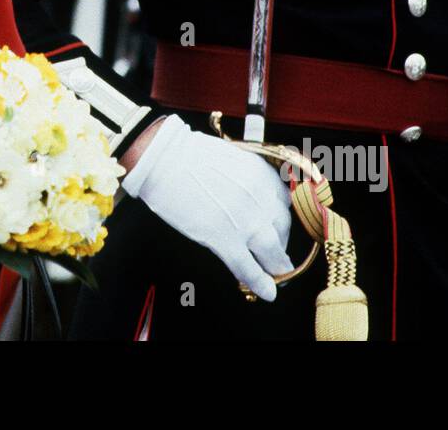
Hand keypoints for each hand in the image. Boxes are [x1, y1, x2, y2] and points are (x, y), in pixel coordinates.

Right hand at [121, 115, 293, 300]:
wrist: (163, 159)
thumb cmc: (188, 155)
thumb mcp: (231, 159)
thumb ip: (247, 179)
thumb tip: (250, 199)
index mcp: (261, 175)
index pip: (283, 204)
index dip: (281, 221)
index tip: (277, 229)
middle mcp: (260, 197)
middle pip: (282, 228)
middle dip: (280, 243)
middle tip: (274, 252)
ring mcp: (244, 219)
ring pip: (272, 251)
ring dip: (277, 266)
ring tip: (277, 275)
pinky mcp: (224, 238)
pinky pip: (248, 266)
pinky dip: (260, 281)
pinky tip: (267, 291)